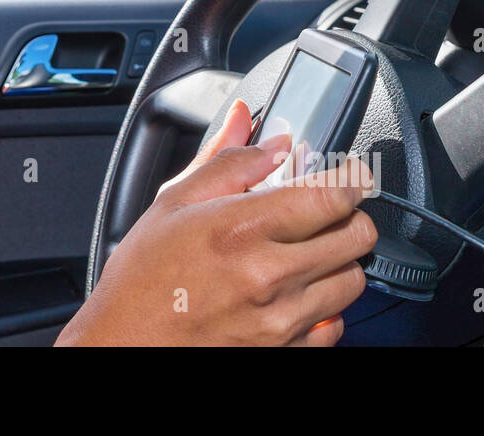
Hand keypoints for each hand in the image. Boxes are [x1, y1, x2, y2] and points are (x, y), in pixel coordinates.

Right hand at [56, 98, 376, 345]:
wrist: (126, 344)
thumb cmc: (142, 279)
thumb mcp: (172, 203)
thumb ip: (226, 161)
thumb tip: (265, 133)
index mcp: (240, 228)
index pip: (331, 197)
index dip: (350, 179)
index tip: (349, 175)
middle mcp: (268, 276)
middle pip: (357, 236)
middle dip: (348, 216)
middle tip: (325, 211)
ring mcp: (280, 319)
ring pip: (353, 280)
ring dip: (338, 261)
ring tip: (304, 253)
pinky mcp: (285, 351)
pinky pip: (335, 325)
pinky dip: (324, 307)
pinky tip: (294, 293)